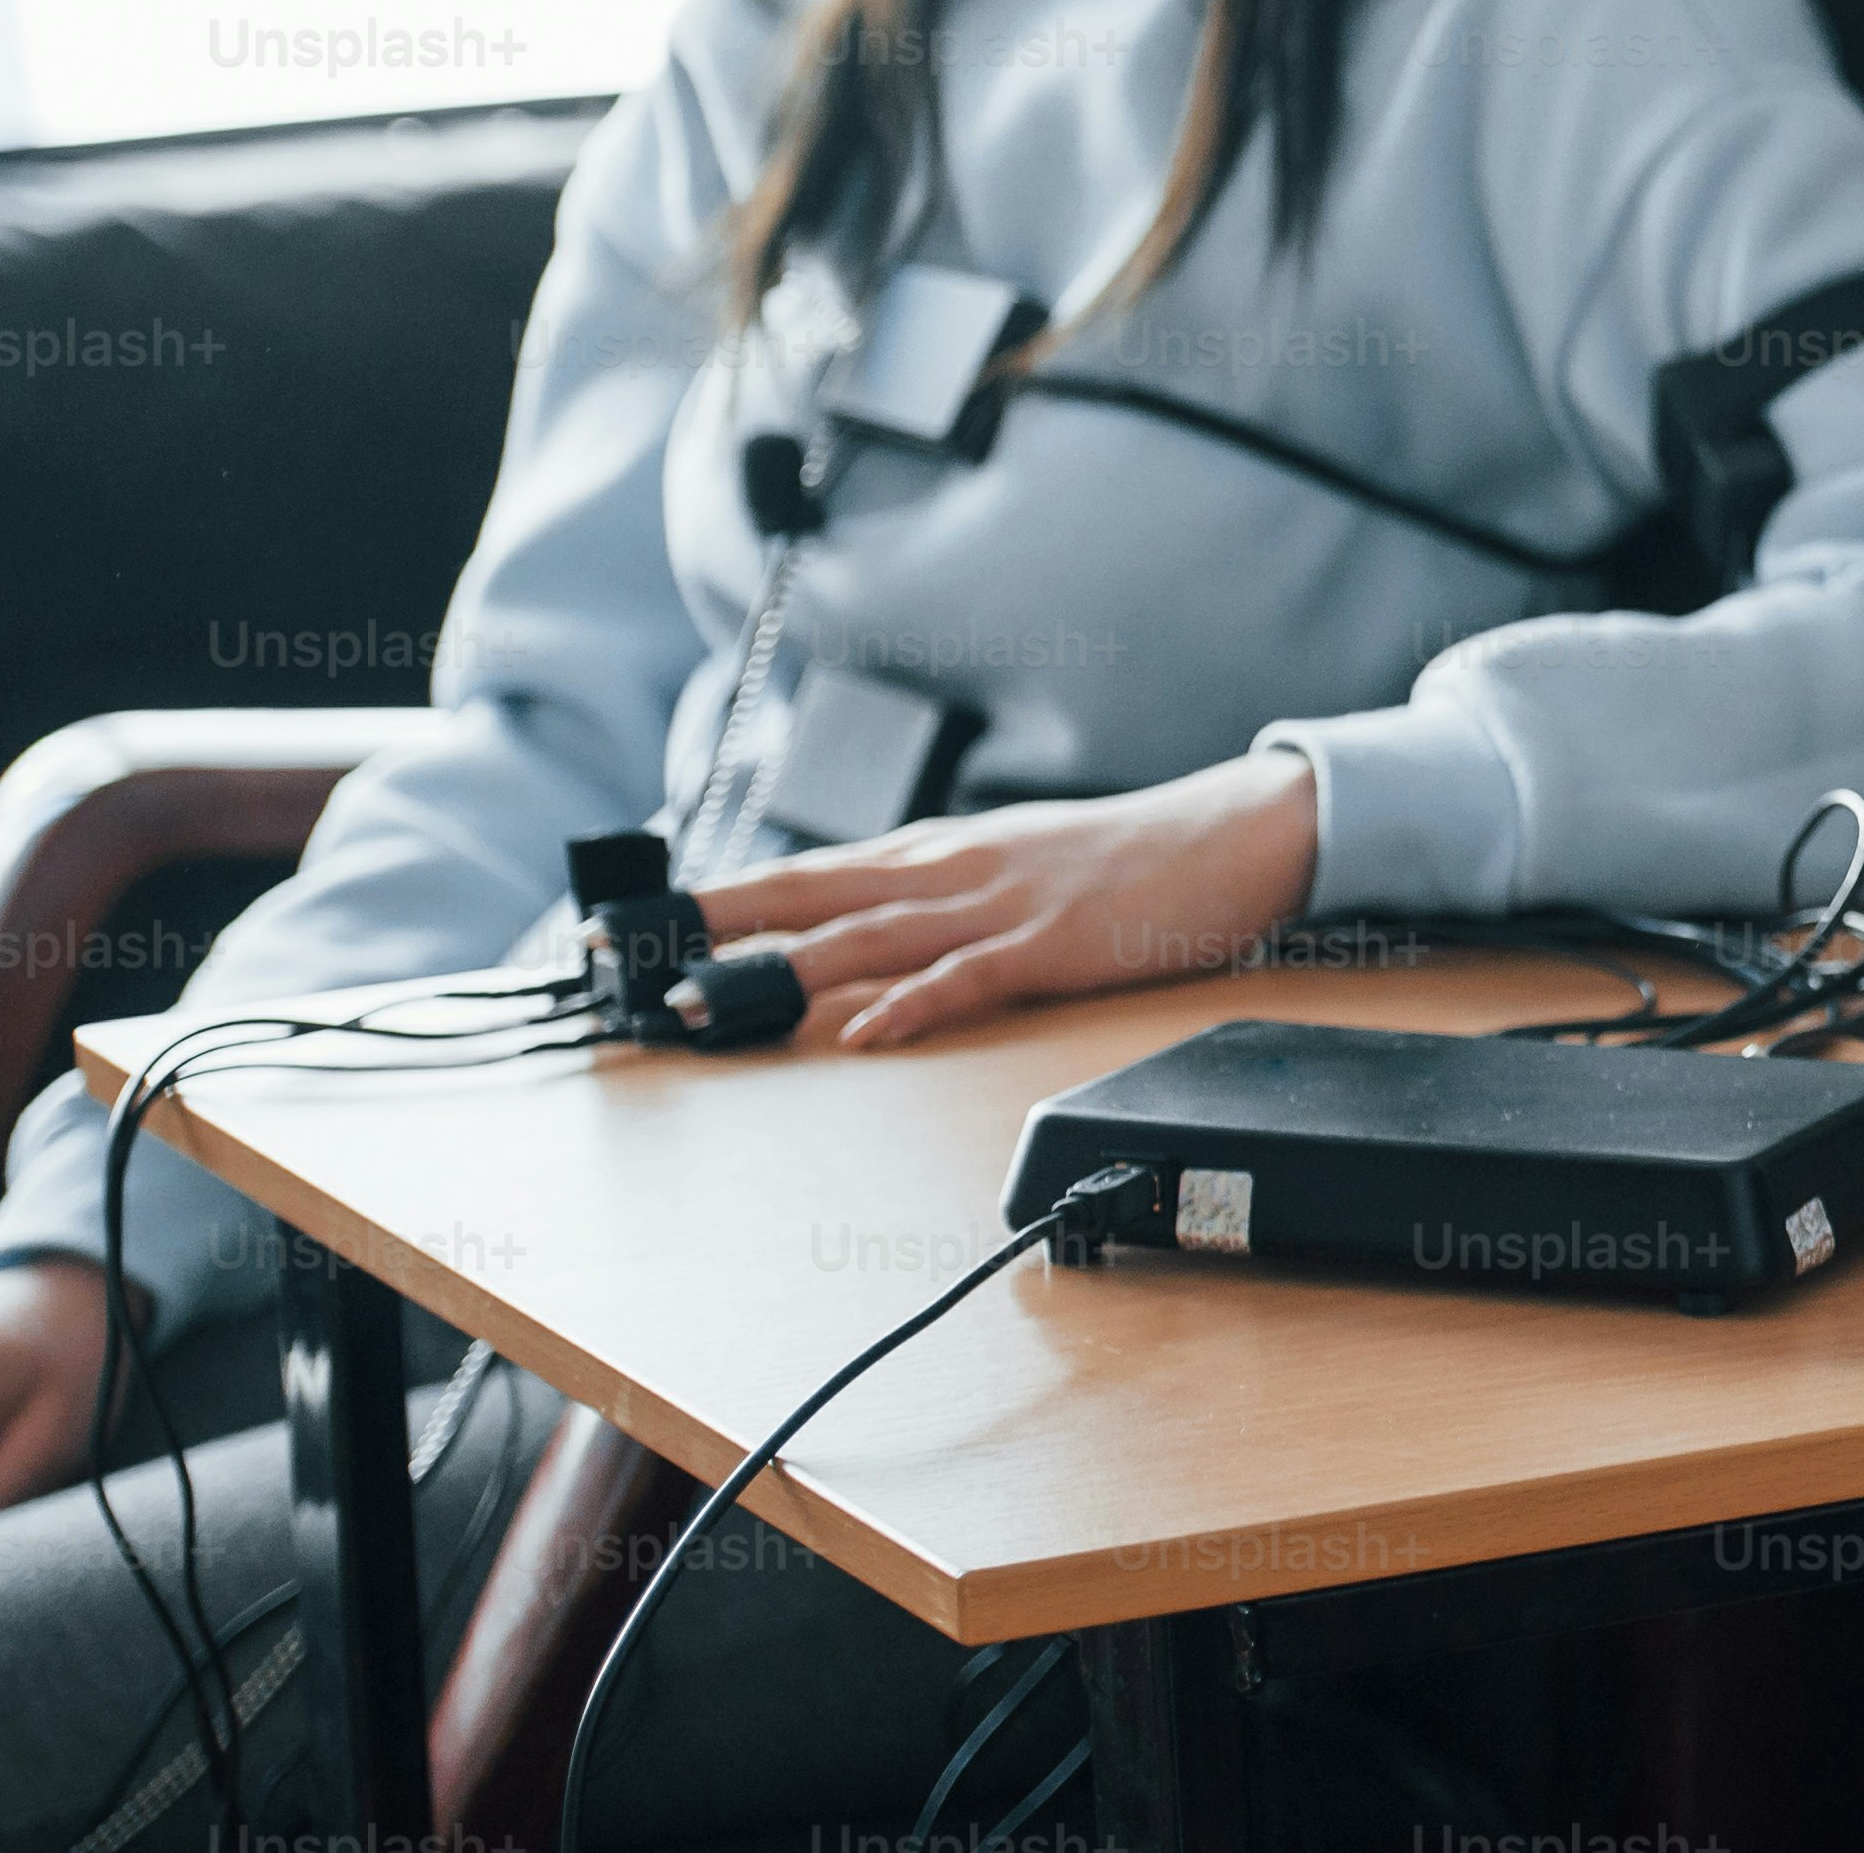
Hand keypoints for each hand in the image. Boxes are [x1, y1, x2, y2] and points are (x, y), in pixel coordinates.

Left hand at [690, 754, 1320, 1051]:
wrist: (1225, 833)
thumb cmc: (1118, 856)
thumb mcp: (1007, 858)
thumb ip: (930, 893)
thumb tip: (850, 938)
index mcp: (937, 850)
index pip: (807, 873)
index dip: (721, 898)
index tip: (645, 925)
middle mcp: (951, 868)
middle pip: (813, 895)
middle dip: (719, 929)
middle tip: (639, 962)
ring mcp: (998, 904)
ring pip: (870, 935)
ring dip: (782, 971)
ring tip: (710, 1002)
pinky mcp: (1050, 944)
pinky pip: (967, 979)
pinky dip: (909, 1005)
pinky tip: (864, 1031)